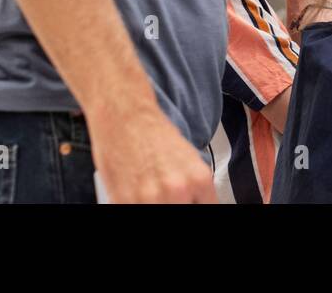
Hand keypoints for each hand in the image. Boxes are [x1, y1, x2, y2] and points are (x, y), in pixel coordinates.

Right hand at [89, 107, 216, 202]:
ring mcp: (150, 199)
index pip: (208, 208)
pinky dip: (135, 204)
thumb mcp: (189, 160)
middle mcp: (178, 191)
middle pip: (183, 211)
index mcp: (199, 180)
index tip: (189, 201)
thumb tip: (195, 201)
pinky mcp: (123, 202)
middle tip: (169, 195)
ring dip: (155, 205)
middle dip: (176, 204)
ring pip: (158, 213)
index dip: (195, 204)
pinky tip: (135, 192)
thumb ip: (195, 188)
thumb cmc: (155, 135)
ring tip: (150, 192)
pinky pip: (134, 212)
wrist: (125, 117)